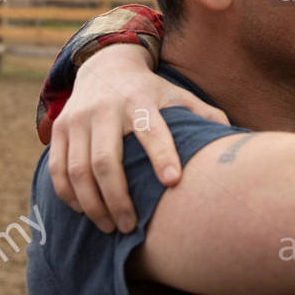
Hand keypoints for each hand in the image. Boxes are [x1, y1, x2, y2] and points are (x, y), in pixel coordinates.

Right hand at [48, 45, 228, 232]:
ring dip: (92, 205)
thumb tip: (236, 140)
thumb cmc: (152, 91)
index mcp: (141, 100)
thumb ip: (206, 115)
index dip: (162, 156)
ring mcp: (77, 119)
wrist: (104, 66)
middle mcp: (105, 109)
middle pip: (105, 161)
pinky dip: (68, 195)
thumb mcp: (179, 96)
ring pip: (77, 170)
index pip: (152, 130)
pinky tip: (85, 212)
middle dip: (118, 199)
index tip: (175, 182)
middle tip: (130, 228)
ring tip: (110, 227)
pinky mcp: (59, 129)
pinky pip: (58, 169)